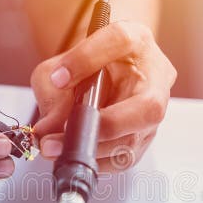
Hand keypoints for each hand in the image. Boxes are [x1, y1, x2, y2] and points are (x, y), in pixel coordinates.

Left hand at [31, 21, 176, 171]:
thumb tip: (48, 129)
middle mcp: (154, 74)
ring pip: (135, 139)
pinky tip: (74, 154)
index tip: (58, 77)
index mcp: (135, 41)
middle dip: (104, 126)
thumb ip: (50, 88)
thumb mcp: (60, 66)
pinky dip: (96, 161)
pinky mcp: (145, 137)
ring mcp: (155, 110)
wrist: (99, 77)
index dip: (87, 59)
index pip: (120, 40)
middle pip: (148, 106)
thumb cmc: (82, 68)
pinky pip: (125, 159)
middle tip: (66, 133)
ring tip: (58, 147)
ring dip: (93, 149)